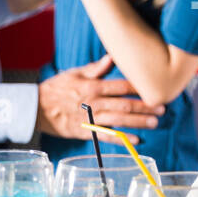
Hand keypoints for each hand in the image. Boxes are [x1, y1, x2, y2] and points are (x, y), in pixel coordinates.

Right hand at [37, 54, 164, 141]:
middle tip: (162, 108)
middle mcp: (94, 102)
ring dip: (138, 121)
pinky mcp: (85, 132)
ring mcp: (90, 118)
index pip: (121, 86)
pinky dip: (122, 138)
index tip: (154, 88)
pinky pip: (107, 136)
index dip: (139, 88)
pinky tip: (137, 139)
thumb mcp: (74, 73)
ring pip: (119, 120)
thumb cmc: (56, 88)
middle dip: (145, 106)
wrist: (35, 108)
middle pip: (124, 104)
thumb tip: (112, 56)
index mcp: (93, 86)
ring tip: (155, 122)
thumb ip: (96, 68)